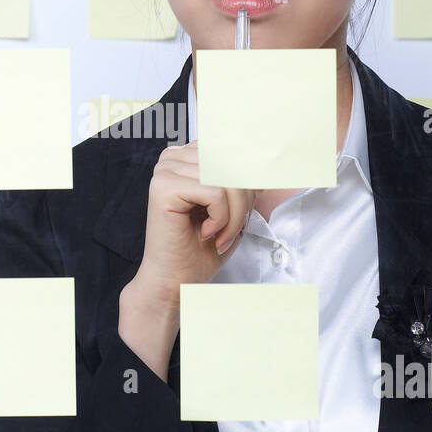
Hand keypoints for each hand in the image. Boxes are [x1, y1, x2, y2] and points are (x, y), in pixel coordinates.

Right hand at [131, 139, 257, 307]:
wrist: (176, 280)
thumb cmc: (201, 247)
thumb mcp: (233, 206)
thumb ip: (244, 179)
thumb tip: (268, 161)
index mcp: (187, 156)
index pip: (233, 151)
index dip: (248, 182)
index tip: (243, 212)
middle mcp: (173, 157)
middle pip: (232, 164)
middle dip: (243, 202)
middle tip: (230, 231)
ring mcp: (165, 170)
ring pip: (225, 179)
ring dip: (233, 215)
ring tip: (220, 235)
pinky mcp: (164, 187)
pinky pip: (214, 193)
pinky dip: (221, 219)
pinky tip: (206, 233)